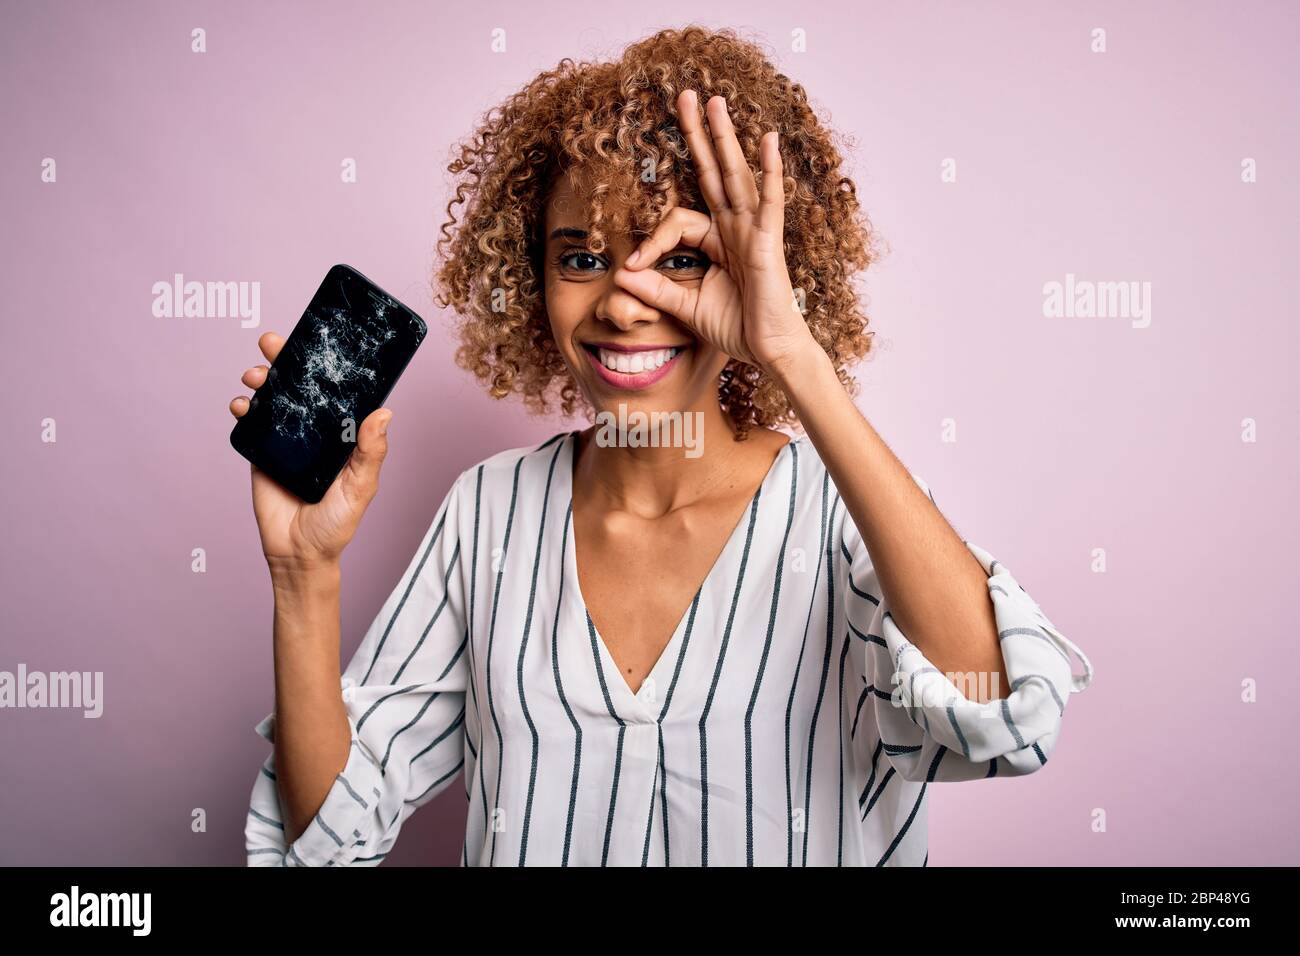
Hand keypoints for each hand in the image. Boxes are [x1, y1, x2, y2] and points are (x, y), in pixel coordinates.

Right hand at [229, 331, 391, 572]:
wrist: (298, 554)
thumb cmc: (336, 522)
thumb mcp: (360, 487)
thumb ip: (370, 453)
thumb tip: (385, 413)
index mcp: (344, 433)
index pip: (336, 390)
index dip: (326, 363)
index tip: (315, 338)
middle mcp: (316, 430)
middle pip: (300, 385)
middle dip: (285, 359)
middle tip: (272, 342)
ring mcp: (288, 438)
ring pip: (273, 397)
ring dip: (262, 379)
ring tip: (257, 375)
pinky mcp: (262, 451)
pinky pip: (251, 423)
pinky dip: (243, 408)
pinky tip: (242, 404)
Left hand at [615, 89, 815, 371]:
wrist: (771, 352)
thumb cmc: (738, 330)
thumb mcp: (685, 307)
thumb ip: (655, 290)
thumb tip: (620, 276)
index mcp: (719, 242)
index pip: (678, 220)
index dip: (651, 239)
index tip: (632, 266)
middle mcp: (736, 229)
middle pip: (714, 172)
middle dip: (699, 135)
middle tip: (686, 96)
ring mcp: (754, 231)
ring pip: (737, 175)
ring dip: (725, 138)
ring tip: (715, 102)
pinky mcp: (768, 243)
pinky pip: (769, 201)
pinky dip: (770, 171)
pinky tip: (769, 141)